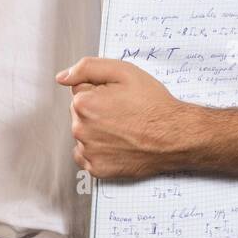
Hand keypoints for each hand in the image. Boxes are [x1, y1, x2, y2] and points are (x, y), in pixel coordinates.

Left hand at [55, 56, 187, 179]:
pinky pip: (87, 156)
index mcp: (83, 104)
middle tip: (123, 112)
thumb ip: (87, 68)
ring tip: (123, 129)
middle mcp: (80, 130)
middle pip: (80, 113)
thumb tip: (62, 77)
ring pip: (84, 134)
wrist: (175, 136)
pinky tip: (117, 144)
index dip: (100, 91)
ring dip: (97, 131)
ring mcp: (89, 152)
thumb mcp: (123, 71)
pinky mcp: (97, 169)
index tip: (118, 97)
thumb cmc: (153, 104)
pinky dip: (99, 150)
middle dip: (97, 110)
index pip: (79, 91)